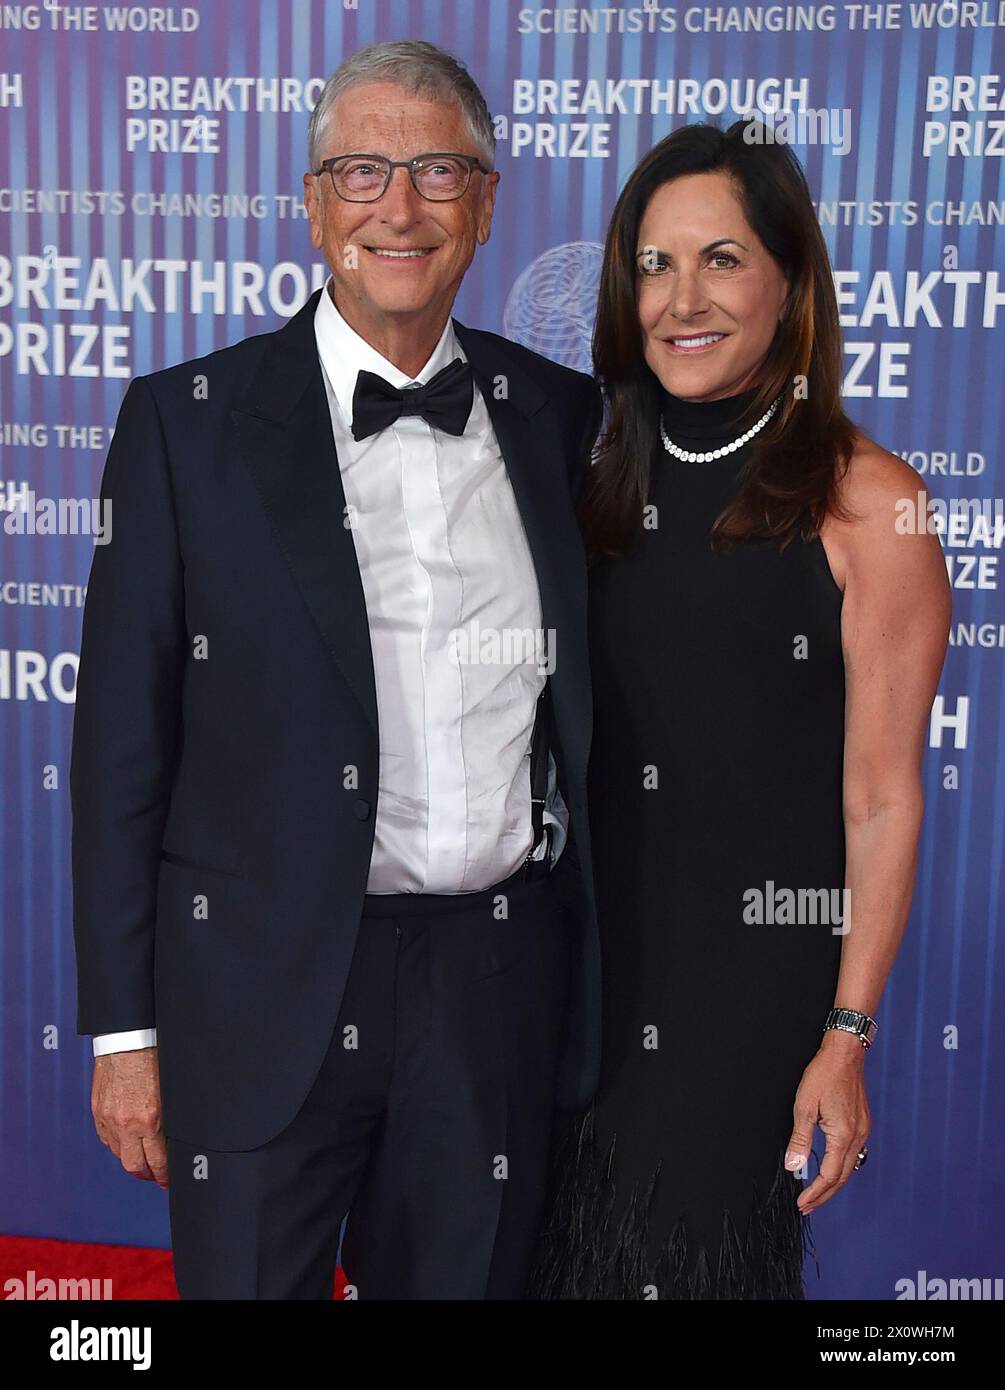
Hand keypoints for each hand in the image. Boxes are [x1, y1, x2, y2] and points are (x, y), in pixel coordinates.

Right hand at [91, 1047, 168, 1188]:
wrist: (127, 1040)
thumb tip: (172, 1140)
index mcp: (149, 1118)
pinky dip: (117, 1145)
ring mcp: (109, 1118)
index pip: (157, 1160)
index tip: (167, 1180)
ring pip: (119, 1154)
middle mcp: (127, 1123)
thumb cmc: (153, 1059)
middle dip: (147, 1175)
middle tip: (155, 1177)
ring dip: (131, 1160)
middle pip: (134, 1166)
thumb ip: (167, 1119)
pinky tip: (126, 1143)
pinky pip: (106, 1139)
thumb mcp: (169, 1092)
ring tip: (142, 1160)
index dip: (163, 1175)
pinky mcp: (98, 1111)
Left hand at [784, 1031, 870, 1214]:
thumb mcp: (804, 1106)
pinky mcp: (863, 1123)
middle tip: (808, 1207)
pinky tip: (832, 1169)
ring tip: (817, 1194)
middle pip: (843, 1177)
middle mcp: (858, 1137)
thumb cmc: (823, 1074)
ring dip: (834, 1183)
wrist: (844, 1053)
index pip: (830, 1176)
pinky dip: (842, 1168)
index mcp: (843, 1135)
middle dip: (824, 1195)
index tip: (802, 1203)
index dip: (816, 1193)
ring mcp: (863, 1130)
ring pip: (850, 1167)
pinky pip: (854, 1154)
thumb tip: (794, 1167)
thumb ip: (800, 1139)